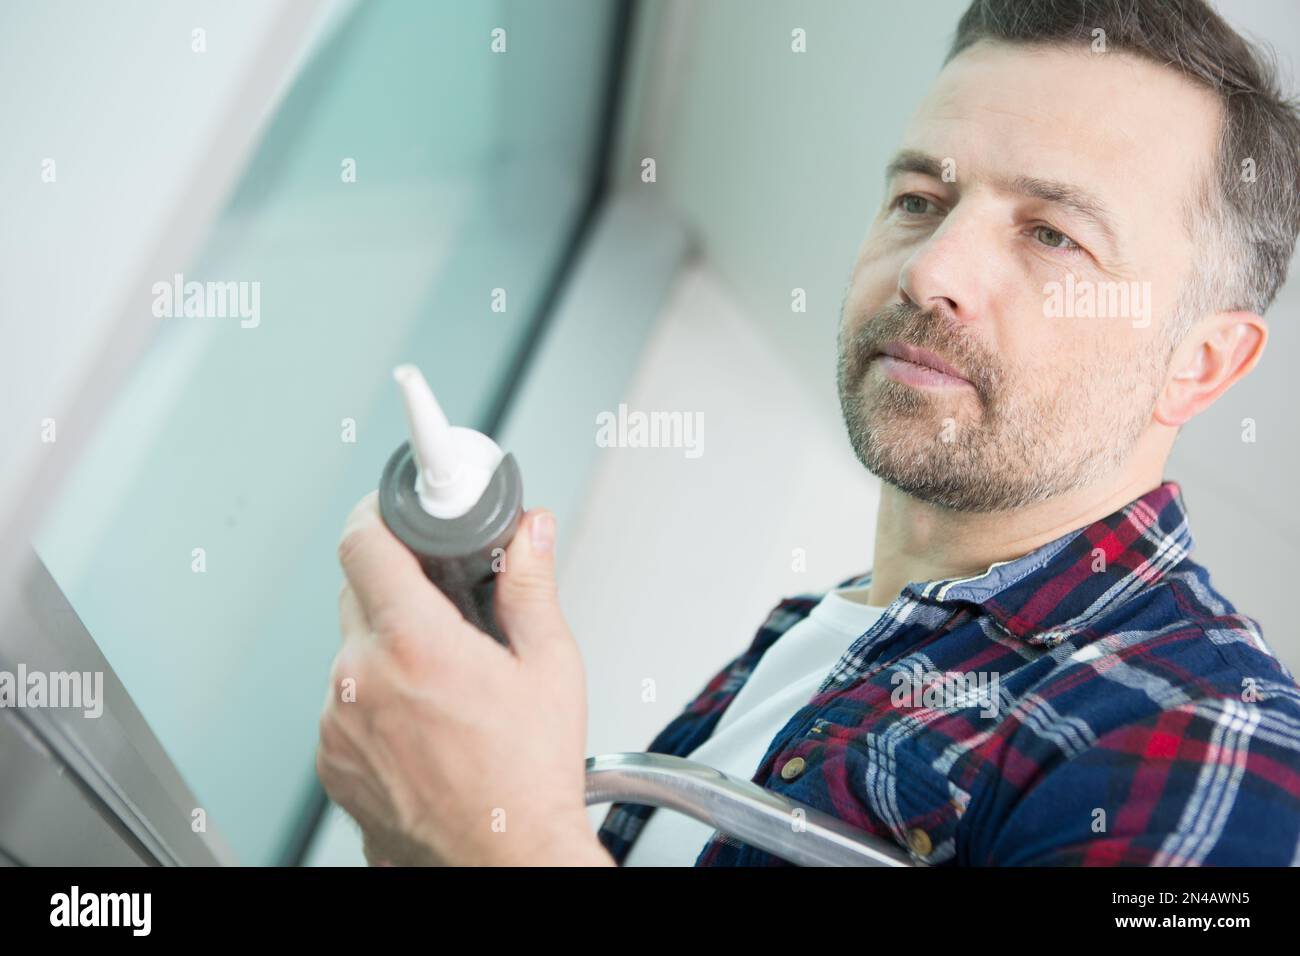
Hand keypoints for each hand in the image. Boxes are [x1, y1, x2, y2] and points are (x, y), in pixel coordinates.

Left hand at [316, 491, 612, 865]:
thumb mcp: (549, 666)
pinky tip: (423, 720)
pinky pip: (344, 701)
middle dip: (399, 584)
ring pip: (351, 649)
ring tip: (443, 681)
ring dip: (388, 646)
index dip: (379, 514)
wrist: (503, 859)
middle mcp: (362, 680)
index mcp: (416, 645)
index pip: (364, 543)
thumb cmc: (527, 777)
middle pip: (358, 591)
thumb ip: (530, 585)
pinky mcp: (330, 760)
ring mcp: (338, 724)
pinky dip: (375, 697)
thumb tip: (530, 532)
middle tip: (446, 605)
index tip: (395, 510)